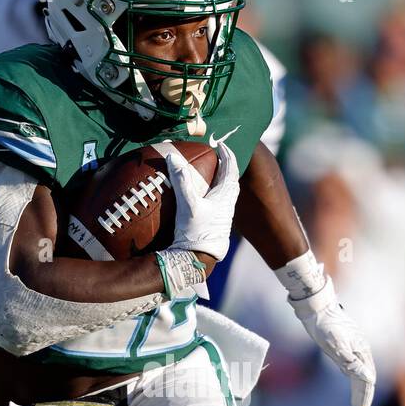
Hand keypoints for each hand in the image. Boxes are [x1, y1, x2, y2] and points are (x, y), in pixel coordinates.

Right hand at [166, 141, 238, 264]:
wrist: (198, 260)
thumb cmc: (196, 232)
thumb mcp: (187, 204)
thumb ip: (181, 180)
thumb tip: (172, 156)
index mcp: (226, 195)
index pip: (231, 168)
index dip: (227, 154)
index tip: (220, 145)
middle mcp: (228, 204)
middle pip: (231, 179)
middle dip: (226, 166)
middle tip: (217, 156)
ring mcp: (224, 216)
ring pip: (227, 192)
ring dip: (221, 180)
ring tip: (212, 173)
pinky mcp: (217, 225)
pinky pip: (220, 202)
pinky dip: (215, 193)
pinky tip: (204, 198)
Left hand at [289, 278, 375, 405]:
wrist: (317, 308)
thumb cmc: (325, 326)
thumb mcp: (337, 346)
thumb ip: (352, 363)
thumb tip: (368, 379)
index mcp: (362, 351)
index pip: (367, 378)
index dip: (365, 394)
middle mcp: (360, 349)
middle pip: (365, 376)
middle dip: (363, 393)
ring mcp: (353, 346)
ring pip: (358, 370)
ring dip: (358, 386)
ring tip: (356, 401)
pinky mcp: (344, 344)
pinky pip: (352, 363)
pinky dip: (352, 374)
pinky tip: (350, 377)